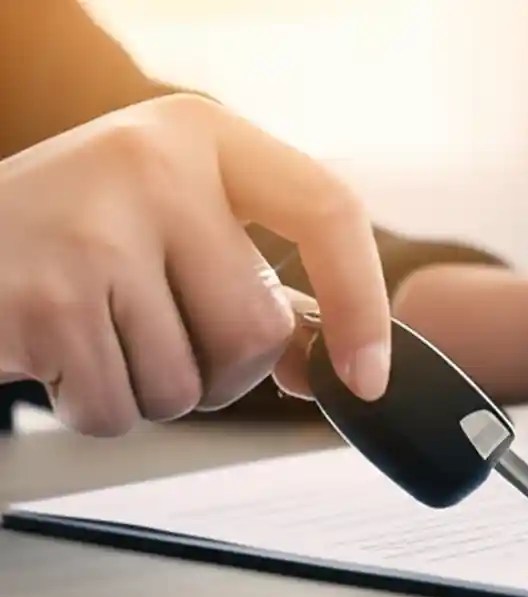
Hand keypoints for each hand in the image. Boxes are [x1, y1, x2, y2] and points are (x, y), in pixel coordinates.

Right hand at [0, 94, 390, 435]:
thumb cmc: (69, 237)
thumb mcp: (171, 222)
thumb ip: (254, 284)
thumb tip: (333, 364)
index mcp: (202, 136)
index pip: (327, 209)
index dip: (363, 303)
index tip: (366, 375)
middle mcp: (152, 166)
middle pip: (256, 331)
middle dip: (223, 372)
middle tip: (165, 340)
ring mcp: (93, 231)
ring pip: (188, 383)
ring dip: (154, 392)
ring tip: (101, 335)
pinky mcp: (41, 301)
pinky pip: (119, 409)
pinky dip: (99, 408)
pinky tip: (62, 354)